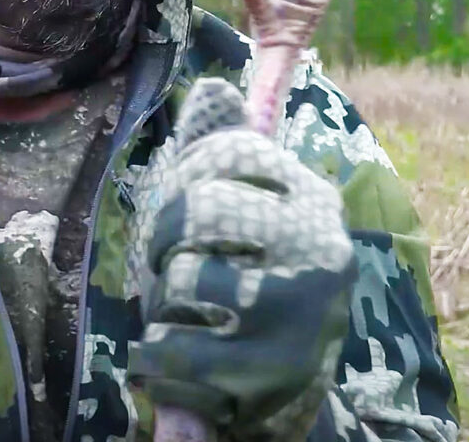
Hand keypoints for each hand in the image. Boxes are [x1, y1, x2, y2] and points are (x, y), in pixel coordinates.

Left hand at [128, 78, 354, 440]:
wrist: (298, 379)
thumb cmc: (262, 272)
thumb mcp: (254, 206)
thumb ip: (226, 148)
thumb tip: (212, 88)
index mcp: (312, 199)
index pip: (231, 150)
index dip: (186, 171)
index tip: (182, 197)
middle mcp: (317, 249)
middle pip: (203, 207)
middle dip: (164, 233)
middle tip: (166, 258)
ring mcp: (295, 313)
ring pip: (187, 277)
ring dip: (161, 294)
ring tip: (174, 306)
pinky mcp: (266, 373)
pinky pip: (173, 348)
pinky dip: (151, 353)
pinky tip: (161, 354)